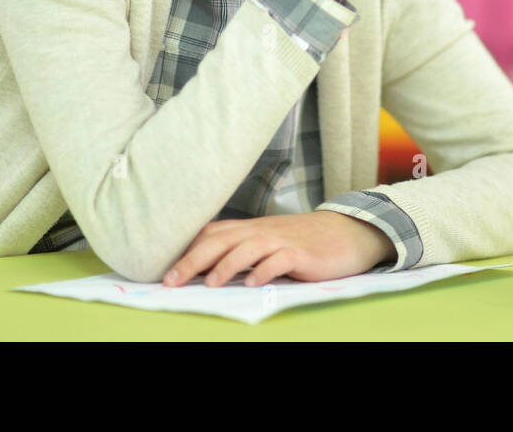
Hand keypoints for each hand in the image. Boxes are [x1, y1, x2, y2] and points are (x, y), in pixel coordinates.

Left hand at [162, 211, 396, 288]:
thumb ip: (243, 250)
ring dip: (226, 265)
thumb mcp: (270, 242)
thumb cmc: (306, 241)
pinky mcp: (303, 253)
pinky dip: (264, 270)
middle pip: (222, 239)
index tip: (163, 270)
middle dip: (193, 259)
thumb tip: (206, 269)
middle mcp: (263, 231)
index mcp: (252, 229)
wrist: (349, 233)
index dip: (186, 249)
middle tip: (171, 281)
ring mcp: (283, 240)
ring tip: (209, 284)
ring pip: (248, 247)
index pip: (212, 233)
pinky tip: (253, 283)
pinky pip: (280, 259)